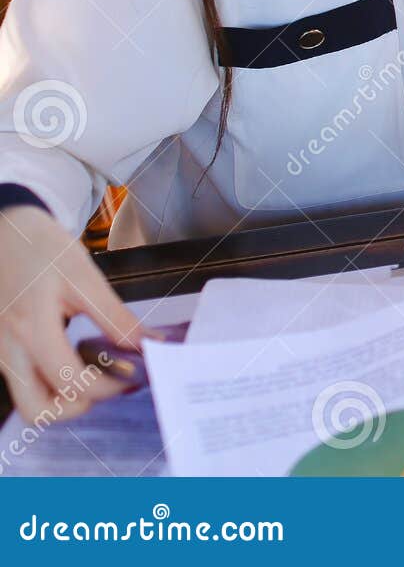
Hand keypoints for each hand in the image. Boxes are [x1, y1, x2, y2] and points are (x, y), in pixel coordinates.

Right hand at [0, 205, 143, 423]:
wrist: (3, 231)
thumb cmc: (42, 248)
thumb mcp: (85, 276)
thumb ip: (116, 316)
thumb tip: (150, 343)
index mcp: (31, 328)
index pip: (69, 380)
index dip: (107, 386)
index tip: (134, 375)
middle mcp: (8, 349)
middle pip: (37, 410)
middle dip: (79, 406)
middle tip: (110, 384)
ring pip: (28, 402)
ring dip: (63, 400)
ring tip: (95, 375)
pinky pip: (23, 384)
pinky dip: (51, 385)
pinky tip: (75, 364)